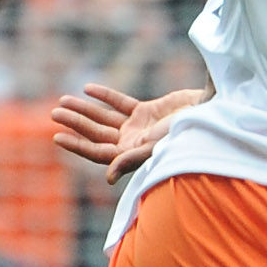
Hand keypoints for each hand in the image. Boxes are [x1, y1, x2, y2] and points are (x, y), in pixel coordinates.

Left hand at [50, 83, 204, 184]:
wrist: (213, 115)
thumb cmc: (187, 135)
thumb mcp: (157, 147)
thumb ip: (131, 160)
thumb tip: (108, 178)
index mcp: (133, 155)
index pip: (98, 153)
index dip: (77, 145)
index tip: (57, 136)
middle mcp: (133, 143)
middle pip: (97, 134)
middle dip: (76, 123)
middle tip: (54, 112)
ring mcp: (140, 126)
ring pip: (105, 117)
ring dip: (85, 109)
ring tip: (63, 100)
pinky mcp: (148, 110)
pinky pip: (121, 103)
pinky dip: (106, 96)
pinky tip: (88, 88)